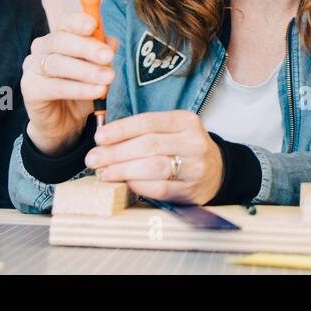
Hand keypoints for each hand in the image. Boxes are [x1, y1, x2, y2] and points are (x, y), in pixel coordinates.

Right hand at [21, 10, 117, 155]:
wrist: (64, 122)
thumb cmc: (81, 89)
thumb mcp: (98, 70)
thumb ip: (103, 55)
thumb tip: (112, 42)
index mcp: (58, 36)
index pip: (65, 22)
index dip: (78, 21)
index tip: (94, 25)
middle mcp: (41, 48)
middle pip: (59, 40)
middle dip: (86, 47)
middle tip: (108, 56)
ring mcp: (32, 68)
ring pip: (56, 63)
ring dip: (85, 71)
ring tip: (108, 78)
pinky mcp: (30, 89)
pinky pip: (54, 86)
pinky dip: (78, 89)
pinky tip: (97, 92)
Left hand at [85, 110, 223, 204]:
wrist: (217, 171)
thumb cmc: (184, 148)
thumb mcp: (172, 130)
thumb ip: (144, 131)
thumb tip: (104, 140)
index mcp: (186, 121)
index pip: (148, 122)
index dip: (121, 129)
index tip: (99, 137)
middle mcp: (193, 142)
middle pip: (148, 145)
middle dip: (116, 152)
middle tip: (93, 159)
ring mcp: (195, 167)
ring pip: (153, 167)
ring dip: (123, 170)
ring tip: (104, 172)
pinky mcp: (192, 190)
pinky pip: (160, 188)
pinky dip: (138, 185)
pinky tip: (124, 183)